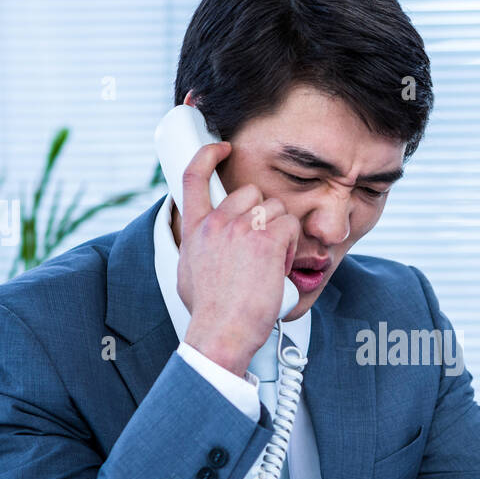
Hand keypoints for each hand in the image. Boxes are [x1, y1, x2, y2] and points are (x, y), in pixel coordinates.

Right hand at [176, 140, 300, 376]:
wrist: (221, 331)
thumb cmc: (209, 312)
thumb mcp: (189, 273)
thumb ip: (198, 248)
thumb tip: (202, 244)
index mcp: (195, 229)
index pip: (194, 176)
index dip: (208, 154)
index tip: (222, 146)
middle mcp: (216, 223)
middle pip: (251, 192)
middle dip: (263, 215)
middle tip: (262, 246)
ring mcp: (241, 230)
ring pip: (276, 209)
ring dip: (280, 232)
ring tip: (270, 262)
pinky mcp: (266, 241)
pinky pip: (290, 227)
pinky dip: (290, 246)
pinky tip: (279, 267)